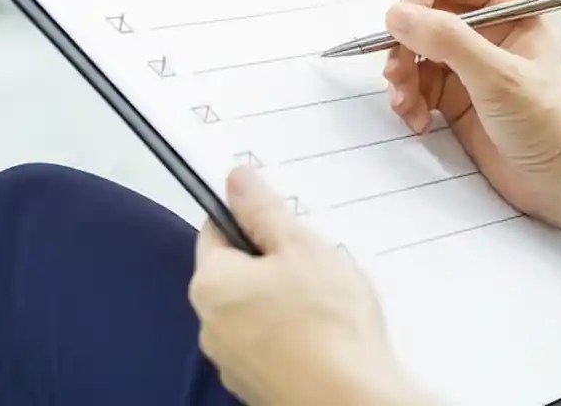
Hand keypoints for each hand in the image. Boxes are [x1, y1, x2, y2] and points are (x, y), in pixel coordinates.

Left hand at [190, 167, 432, 405]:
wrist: (350, 400)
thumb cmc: (328, 322)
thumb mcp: (300, 246)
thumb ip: (263, 210)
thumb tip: (235, 178)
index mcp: (211, 284)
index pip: (216, 231)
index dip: (250, 219)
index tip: (283, 222)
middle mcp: (209, 325)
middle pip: (236, 274)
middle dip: (273, 263)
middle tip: (314, 263)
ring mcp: (232, 362)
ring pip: (254, 312)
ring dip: (283, 301)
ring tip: (327, 304)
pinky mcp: (256, 387)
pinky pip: (269, 346)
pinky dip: (291, 336)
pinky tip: (325, 336)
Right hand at [383, 0, 560, 261]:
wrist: (559, 183)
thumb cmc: (548, 125)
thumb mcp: (497, 77)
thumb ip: (448, 41)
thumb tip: (398, 15)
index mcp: (509, 8)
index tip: (403, 21)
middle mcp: (487, 30)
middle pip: (425, 12)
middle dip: (404, 42)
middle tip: (396, 72)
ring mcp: (468, 63)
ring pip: (414, 50)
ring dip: (401, 76)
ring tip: (406, 104)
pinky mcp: (455, 95)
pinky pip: (415, 84)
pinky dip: (408, 100)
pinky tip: (419, 122)